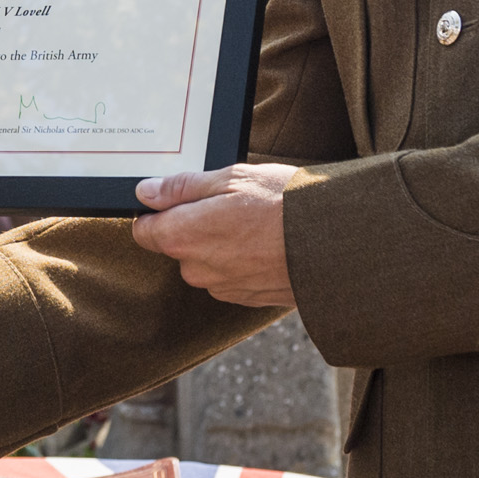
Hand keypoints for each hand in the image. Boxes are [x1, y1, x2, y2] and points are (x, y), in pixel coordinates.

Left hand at [130, 163, 298, 306]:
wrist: (333, 244)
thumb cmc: (282, 205)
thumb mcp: (230, 179)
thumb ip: (181, 188)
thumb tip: (147, 193)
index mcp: (183, 237)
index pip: (145, 230)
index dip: (157, 212)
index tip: (179, 199)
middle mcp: (196, 269)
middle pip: (177, 245)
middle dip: (195, 225)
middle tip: (232, 204)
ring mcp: (221, 287)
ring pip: (206, 261)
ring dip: (222, 244)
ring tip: (257, 222)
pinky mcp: (245, 298)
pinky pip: (230, 275)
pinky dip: (242, 260)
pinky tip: (267, 243)